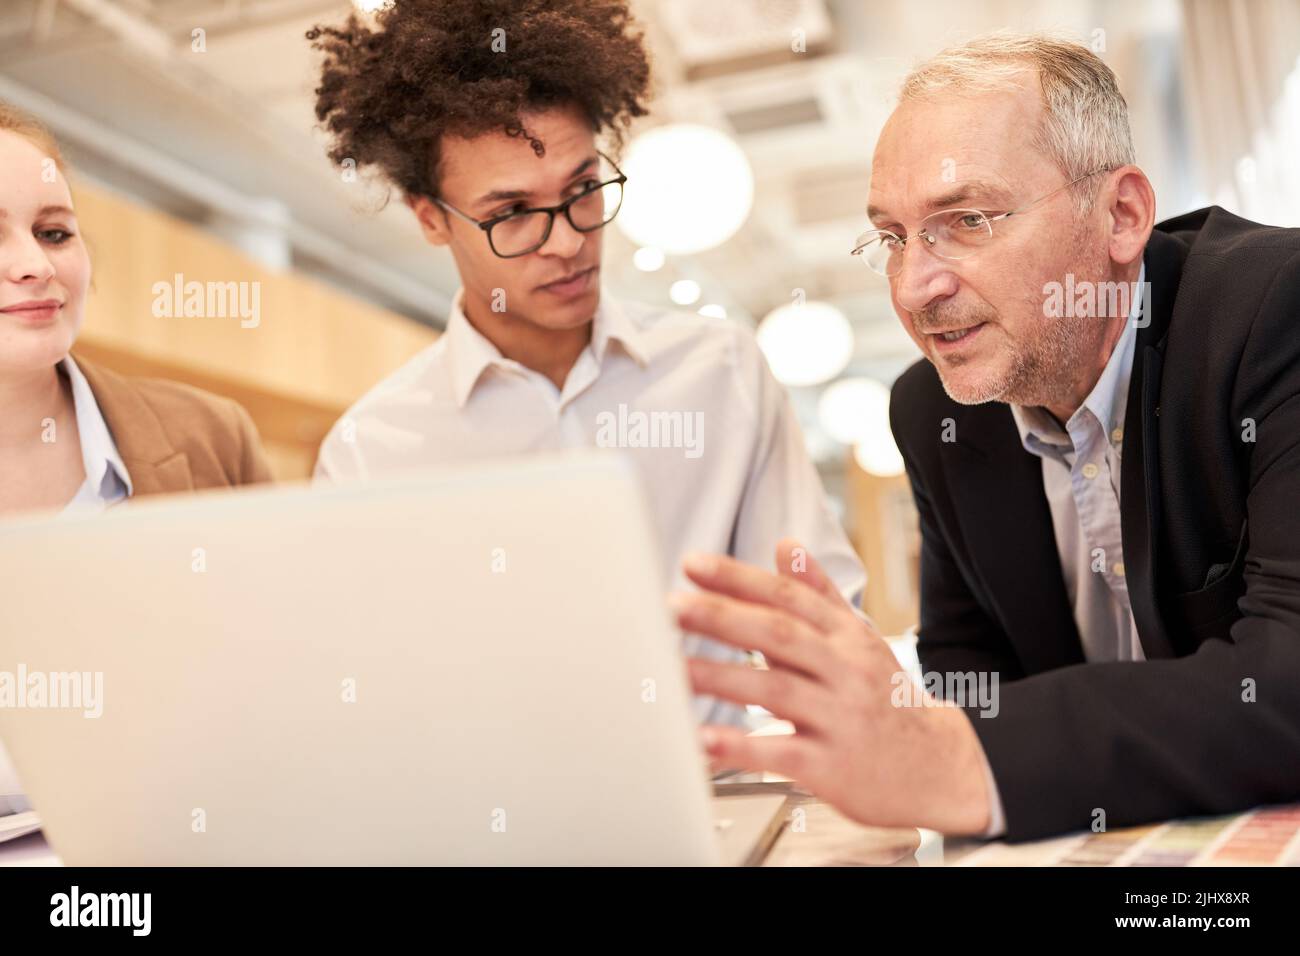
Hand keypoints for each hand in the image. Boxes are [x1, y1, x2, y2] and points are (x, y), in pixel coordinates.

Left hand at [671, 538, 991, 834]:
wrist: (942, 769)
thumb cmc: (887, 702)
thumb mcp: (860, 640)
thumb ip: (819, 594)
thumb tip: (785, 547)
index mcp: (845, 637)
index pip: (788, 598)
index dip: (739, 578)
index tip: (693, 564)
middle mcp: (845, 671)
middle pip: (779, 635)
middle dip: (721, 617)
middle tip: (671, 605)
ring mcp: (840, 718)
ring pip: (776, 690)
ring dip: (720, 678)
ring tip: (673, 670)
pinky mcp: (833, 767)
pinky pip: (782, 754)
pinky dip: (742, 747)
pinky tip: (704, 740)